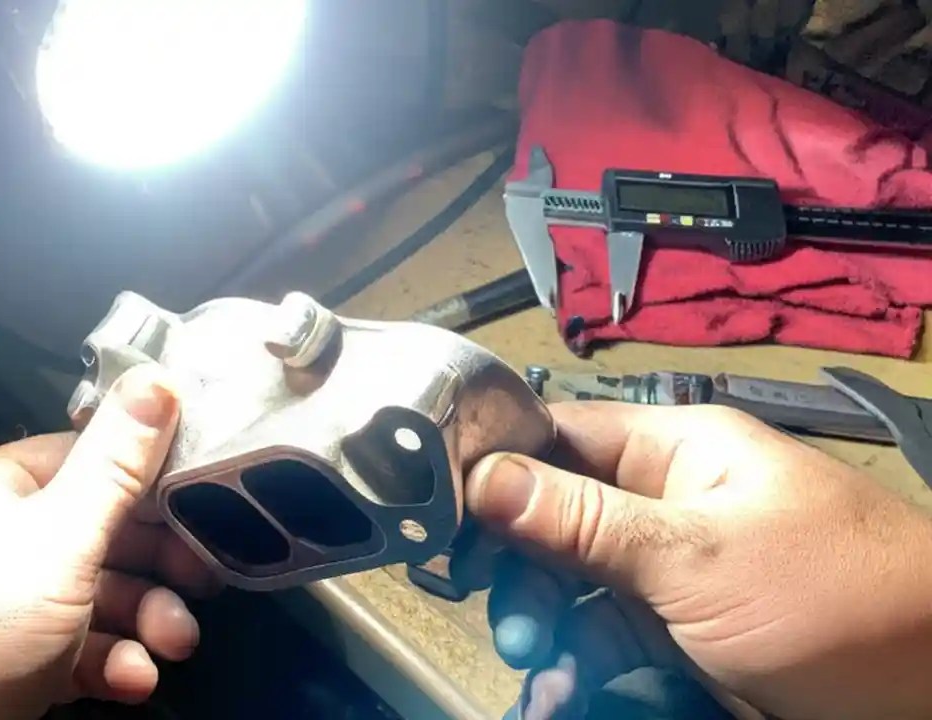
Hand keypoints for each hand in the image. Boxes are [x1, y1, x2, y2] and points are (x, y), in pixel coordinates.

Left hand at [0, 365, 216, 719]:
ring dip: (138, 623)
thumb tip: (158, 375)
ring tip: (171, 650)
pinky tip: (130, 683)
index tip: (204, 500)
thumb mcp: (59, 540)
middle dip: (154, 568)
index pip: (78, 459)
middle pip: (88, 535)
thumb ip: (116, 465)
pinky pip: (55, 649)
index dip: (145, 476)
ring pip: (80, 600)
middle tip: (202, 588)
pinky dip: (99, 662)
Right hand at [466, 403, 931, 719]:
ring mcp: (674, 572)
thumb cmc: (836, 598)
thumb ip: (583, 520)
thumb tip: (483, 475)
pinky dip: (584, 665)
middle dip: (524, 576)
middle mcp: (665, 503)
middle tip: (517, 629)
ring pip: (575, 589)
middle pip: (554, 523)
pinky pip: (609, 639)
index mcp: (674, 452)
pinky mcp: (684, 634)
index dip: (496, 473)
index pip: (557, 439)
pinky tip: (567, 691)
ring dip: (551, 631)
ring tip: (545, 678)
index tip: (447, 524)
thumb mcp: (695, 555)